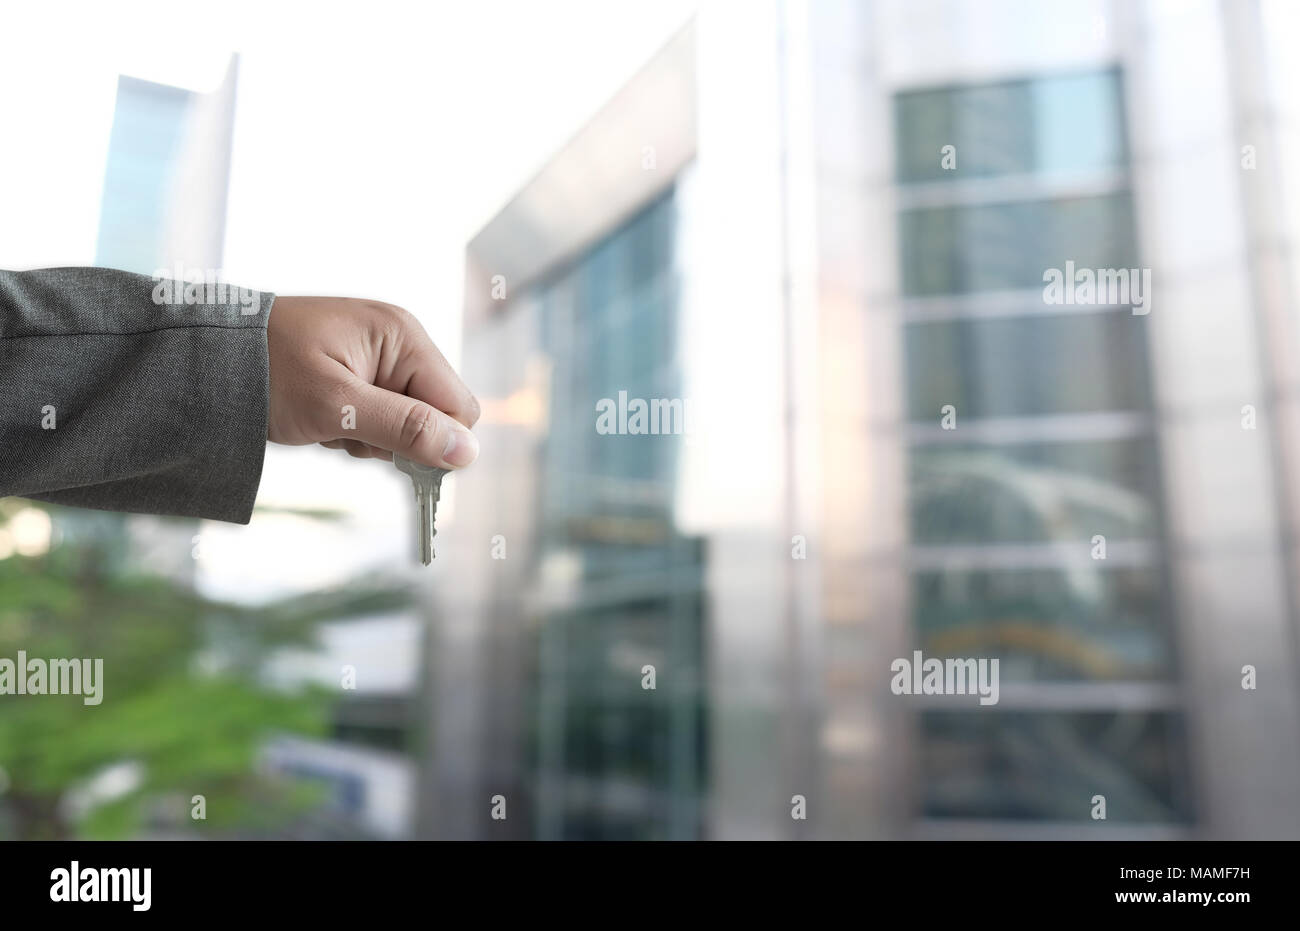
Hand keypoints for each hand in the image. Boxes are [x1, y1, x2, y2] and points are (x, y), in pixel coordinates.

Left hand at [266, 297, 479, 467]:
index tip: (387, 454)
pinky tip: (325, 420)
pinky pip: (383, 415)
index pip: (458, 406)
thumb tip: (467, 453)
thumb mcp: (336, 406)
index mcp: (404, 336)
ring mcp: (380, 356)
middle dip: (397, 437)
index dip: (433, 440)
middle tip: (349, 435)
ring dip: (372, 437)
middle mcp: (400, 341)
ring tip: (329, 424)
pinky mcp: (361, 372)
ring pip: (408, 421)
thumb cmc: (267, 371)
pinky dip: (357, 429)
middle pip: (436, 414)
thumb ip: (405, 428)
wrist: (205, 358)